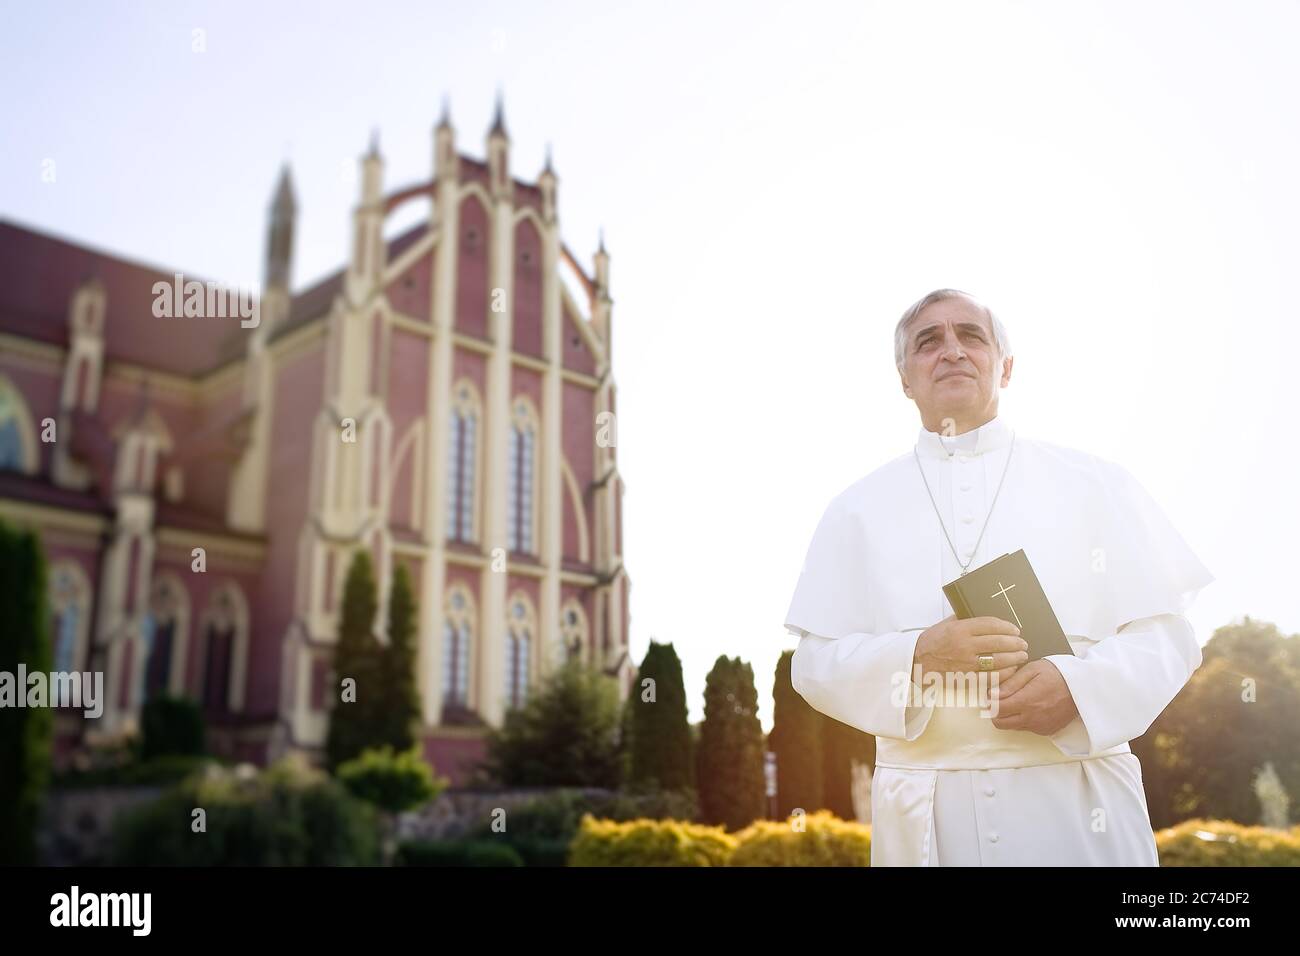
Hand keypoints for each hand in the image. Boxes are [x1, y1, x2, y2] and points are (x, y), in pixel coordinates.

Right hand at [913, 613, 1028, 683]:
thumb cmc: (930, 642)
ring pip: (998, 660)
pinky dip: (1004, 673)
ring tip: (1021, 656)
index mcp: (960, 629)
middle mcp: (965, 645)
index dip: (1007, 627)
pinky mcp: (967, 678)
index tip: (1015, 629)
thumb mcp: (945, 624)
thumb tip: (981, 616)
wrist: (916, 662)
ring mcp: (967, 663)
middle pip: (999, 642)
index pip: (991, 625)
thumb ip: (963, 619)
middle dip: (1015, 642)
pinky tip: (1011, 669)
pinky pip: (991, 676)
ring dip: (1014, 658)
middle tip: (1023, 643)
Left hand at [989, 659, 1078, 734]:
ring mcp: (1040, 726)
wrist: (1083, 686)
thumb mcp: (1032, 670)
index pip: (996, 710)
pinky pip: (1027, 728)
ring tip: (1018, 700)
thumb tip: (992, 695)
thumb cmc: (1057, 674)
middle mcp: (1032, 718)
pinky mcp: (1048, 730)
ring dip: (1010, 716)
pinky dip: (1023, 720)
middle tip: (1000, 699)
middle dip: (996, 712)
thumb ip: (1011, 683)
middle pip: (1001, 723)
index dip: (990, 702)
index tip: (991, 695)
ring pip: (1013, 726)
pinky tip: (1031, 706)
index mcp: (1026, 701)